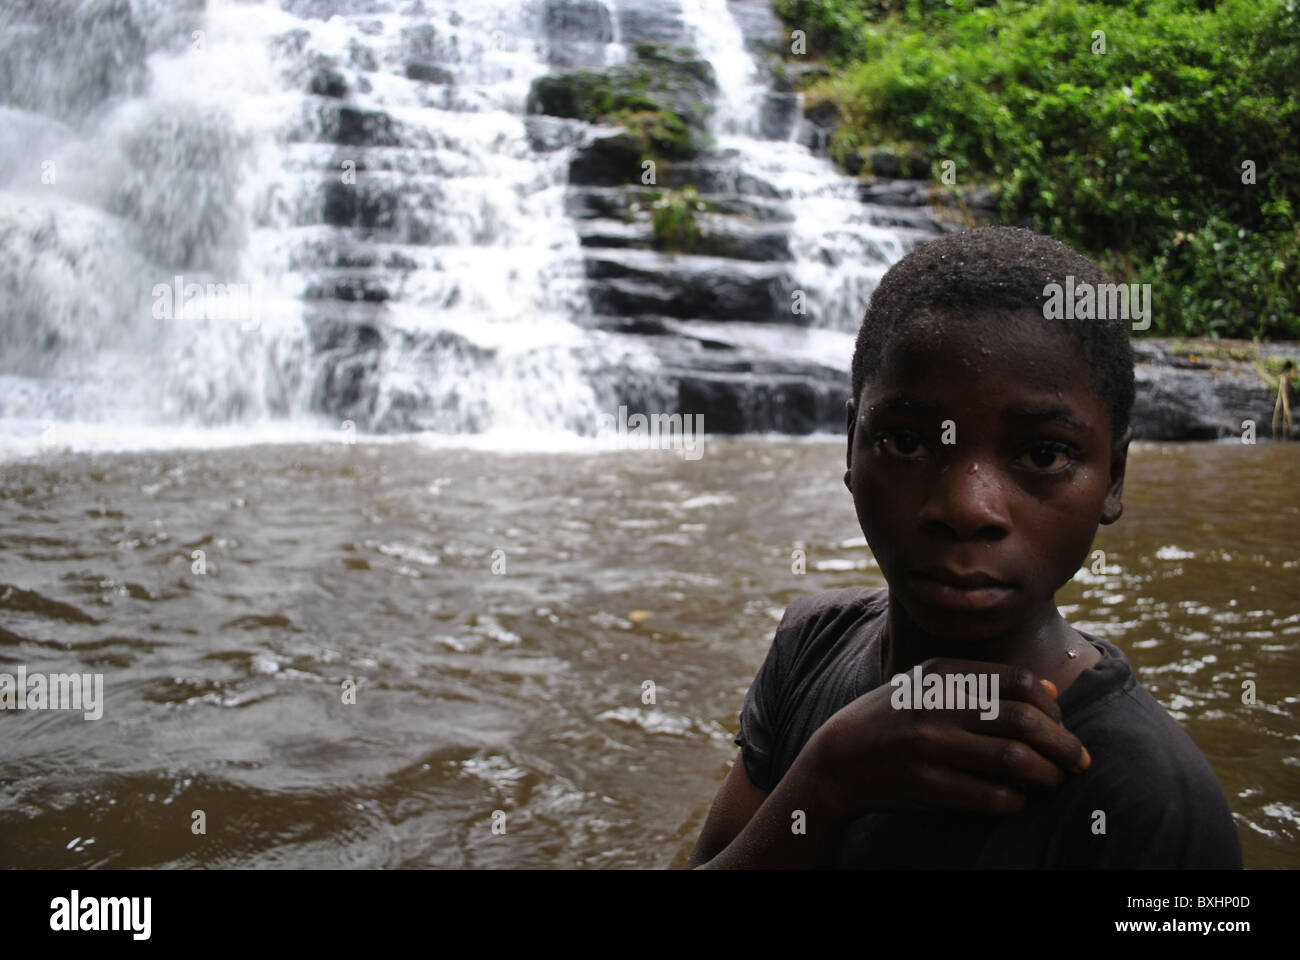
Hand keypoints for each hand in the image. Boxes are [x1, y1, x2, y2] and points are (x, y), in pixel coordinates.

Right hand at [805, 658, 1090, 821]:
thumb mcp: (929, 685)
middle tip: (1079, 760)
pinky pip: (991, 796)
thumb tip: (1052, 690)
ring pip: (1014, 760)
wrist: (839, 759)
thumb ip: (984, 682)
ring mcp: (929, 746)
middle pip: (1024, 721)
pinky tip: (1018, 799)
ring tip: (1054, 781)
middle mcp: (937, 705)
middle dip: (1063, 744)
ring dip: (1047, 775)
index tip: (1061, 724)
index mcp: (941, 673)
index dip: (1052, 706)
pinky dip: (1016, 800)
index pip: (1019, 682)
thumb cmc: (895, 720)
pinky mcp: (925, 785)